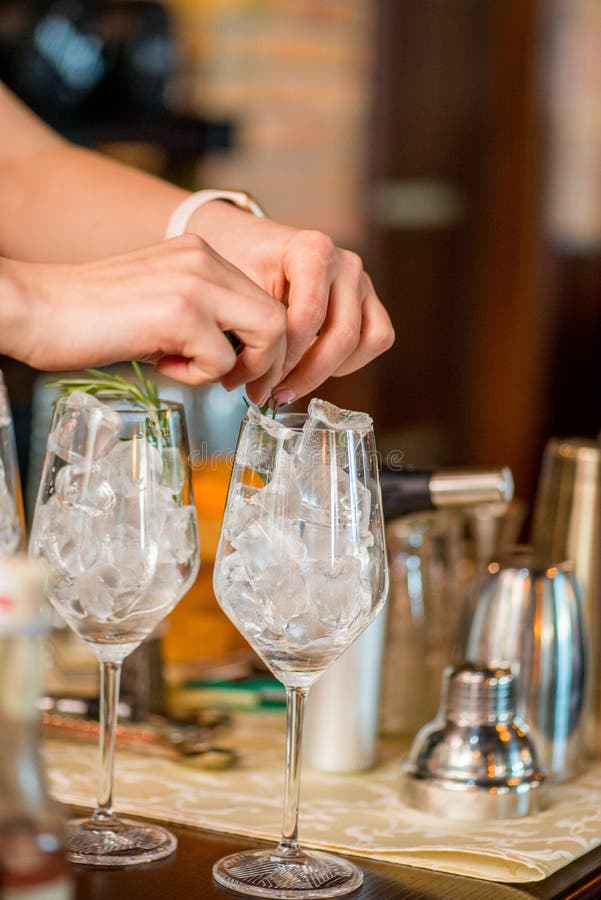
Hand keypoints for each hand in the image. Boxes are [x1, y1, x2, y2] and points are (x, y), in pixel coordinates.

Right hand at [1, 235, 285, 394]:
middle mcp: (204, 259)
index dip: (264, 345)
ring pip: (267, 332)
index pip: (264, 300)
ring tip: (190, 370)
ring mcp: (195, 282)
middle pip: (277, 316)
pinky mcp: (179, 312)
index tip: (243, 374)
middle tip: (238, 387)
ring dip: (239, 367)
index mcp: (200, 253)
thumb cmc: (89, 317)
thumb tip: (241, 356)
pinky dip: (197, 376)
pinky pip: (222, 359)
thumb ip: (203, 316)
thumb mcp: (160, 304)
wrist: (33, 308)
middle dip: (267, 362)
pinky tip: (160, 363)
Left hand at [190, 201, 394, 403]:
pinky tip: (314, 366)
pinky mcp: (367, 299)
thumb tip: (258, 381)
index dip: (287, 357)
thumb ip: (255, 325)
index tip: (262, 380)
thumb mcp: (237, 285)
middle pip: (343, 333)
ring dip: (331, 371)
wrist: (245, 240)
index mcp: (312, 250)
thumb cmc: (238, 260)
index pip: (310, 315)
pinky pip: (376, 338)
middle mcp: (345, 263)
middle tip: (276, 393)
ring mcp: (361, 280)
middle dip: (308, 373)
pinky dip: (349, 361)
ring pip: (367, 339)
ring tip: (293, 383)